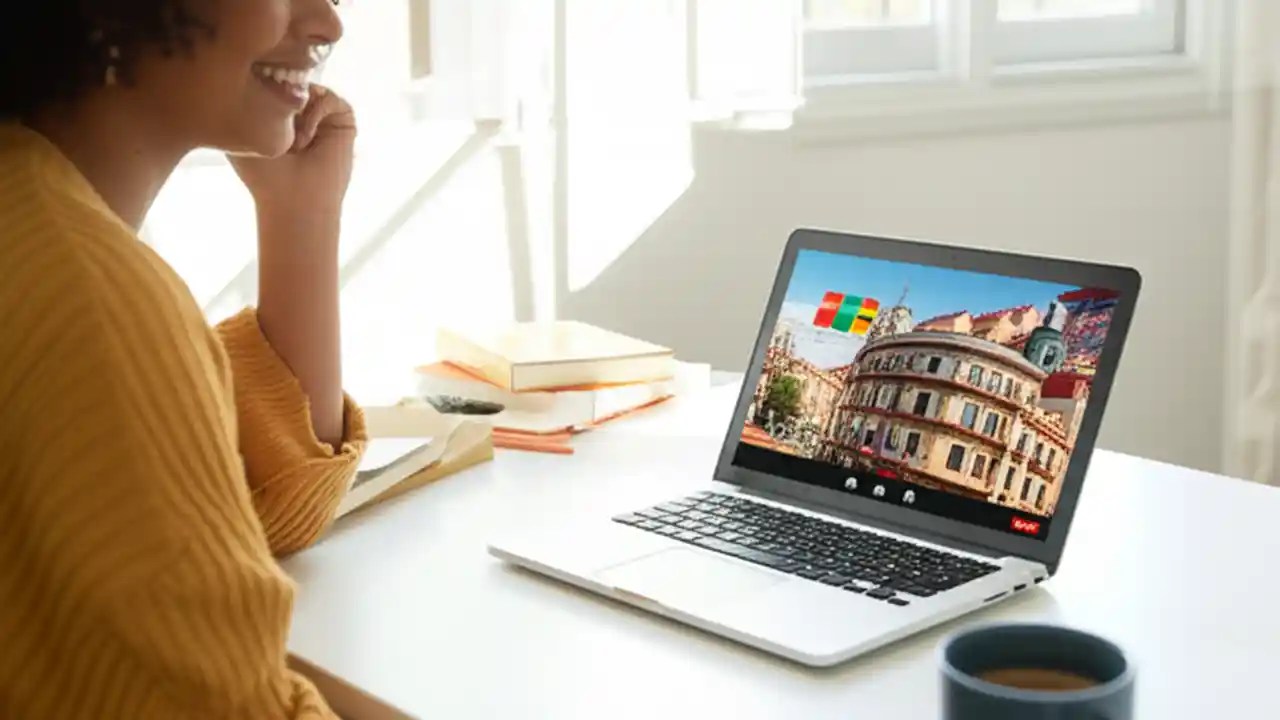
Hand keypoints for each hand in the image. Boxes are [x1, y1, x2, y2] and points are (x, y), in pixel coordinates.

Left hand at [229, 84, 357, 220]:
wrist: (294, 200)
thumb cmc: (265, 174)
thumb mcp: (241, 131)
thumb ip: (244, 99)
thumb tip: (260, 72)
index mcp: (277, 112)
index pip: (271, 78)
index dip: (262, 81)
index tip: (252, 97)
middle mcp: (301, 110)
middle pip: (292, 77)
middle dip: (280, 91)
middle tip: (272, 117)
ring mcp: (323, 114)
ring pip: (310, 86)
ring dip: (297, 108)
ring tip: (290, 138)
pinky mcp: (343, 120)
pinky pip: (329, 97)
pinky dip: (315, 113)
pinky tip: (306, 139)